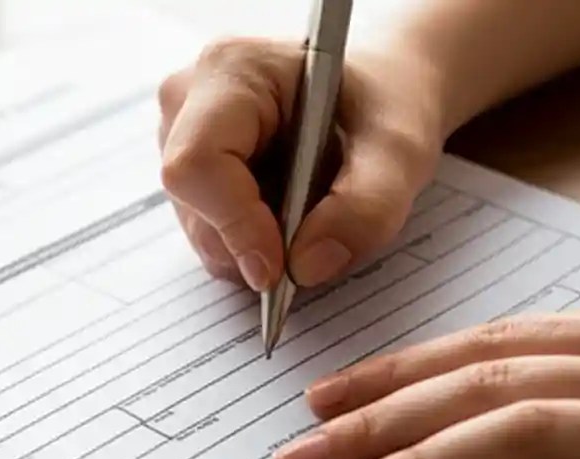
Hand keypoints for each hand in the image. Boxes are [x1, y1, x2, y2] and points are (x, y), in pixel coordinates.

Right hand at [158, 36, 443, 289]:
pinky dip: (250, 243)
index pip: (198, 163)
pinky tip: (286, 211)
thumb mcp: (401, 151)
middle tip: (317, 233)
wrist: (377, 94)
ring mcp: (178, 137)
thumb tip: (305, 268)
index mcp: (233, 70)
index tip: (281, 268)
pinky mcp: (188, 172)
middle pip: (194, 204)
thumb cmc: (386, 101)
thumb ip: (366, 209)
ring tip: (308, 208)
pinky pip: (207, 233)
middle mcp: (188, 100)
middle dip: (253, 241)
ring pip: (198, 227)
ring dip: (256, 244)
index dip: (234, 224)